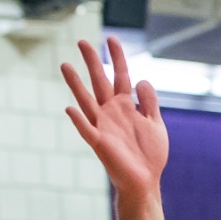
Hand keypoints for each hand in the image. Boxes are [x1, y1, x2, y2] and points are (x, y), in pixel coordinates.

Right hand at [61, 36, 167, 201]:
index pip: (120, 75)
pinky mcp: (100, 143)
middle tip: (81, 41)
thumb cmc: (150, 154)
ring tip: (64, 65)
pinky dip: (78, 120)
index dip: (116, 57)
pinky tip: (70, 108)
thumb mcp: (155, 123)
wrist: (145, 181)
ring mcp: (103, 126)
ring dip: (75, 84)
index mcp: (125, 106)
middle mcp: (111, 112)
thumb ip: (149, 102)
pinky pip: (86, 130)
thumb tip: (142, 79)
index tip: (111, 38)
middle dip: (91, 62)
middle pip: (99, 81)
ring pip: (86, 100)